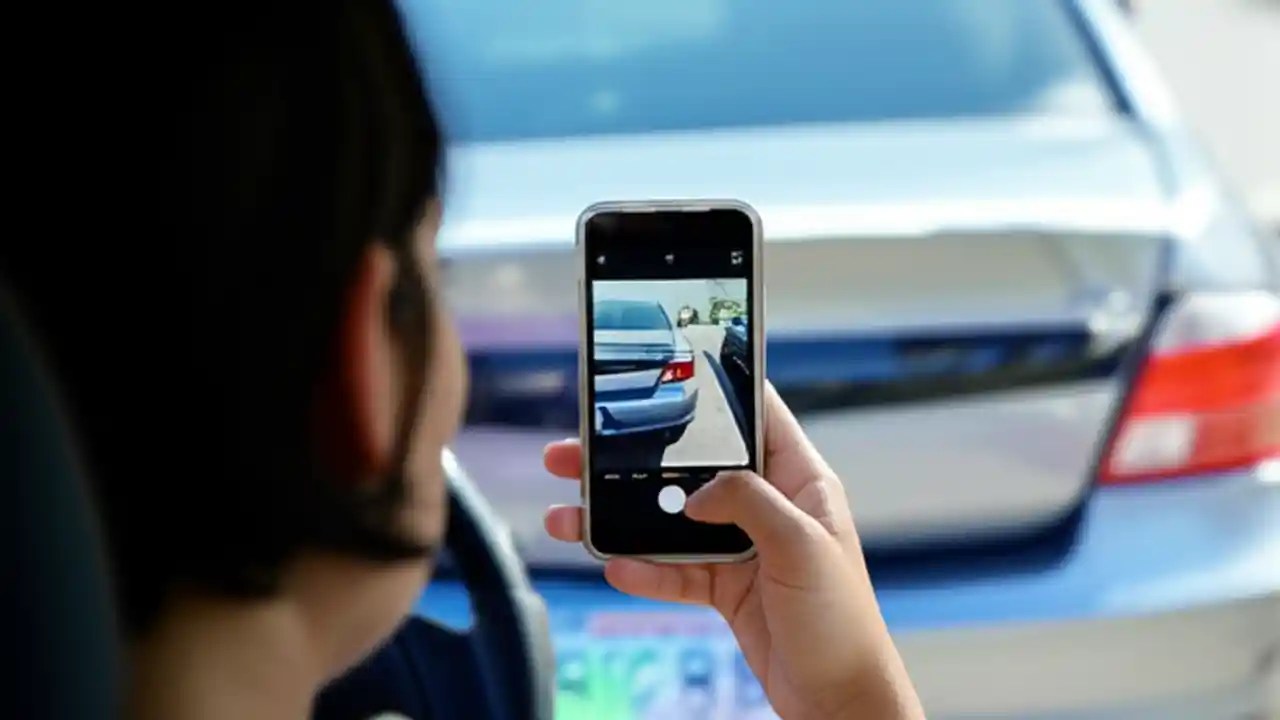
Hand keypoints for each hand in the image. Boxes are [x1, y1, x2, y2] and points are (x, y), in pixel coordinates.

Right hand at [543, 383, 924, 719]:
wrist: (837, 698)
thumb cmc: (841, 621)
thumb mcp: (802, 545)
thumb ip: (748, 504)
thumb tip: (694, 493)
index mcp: (798, 480)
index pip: (756, 415)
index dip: (717, 387)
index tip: (670, 363)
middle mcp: (766, 506)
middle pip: (690, 468)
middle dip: (634, 459)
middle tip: (579, 450)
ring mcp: (740, 547)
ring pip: (667, 520)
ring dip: (619, 518)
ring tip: (568, 515)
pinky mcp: (722, 586)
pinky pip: (671, 570)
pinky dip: (640, 569)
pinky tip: (612, 565)